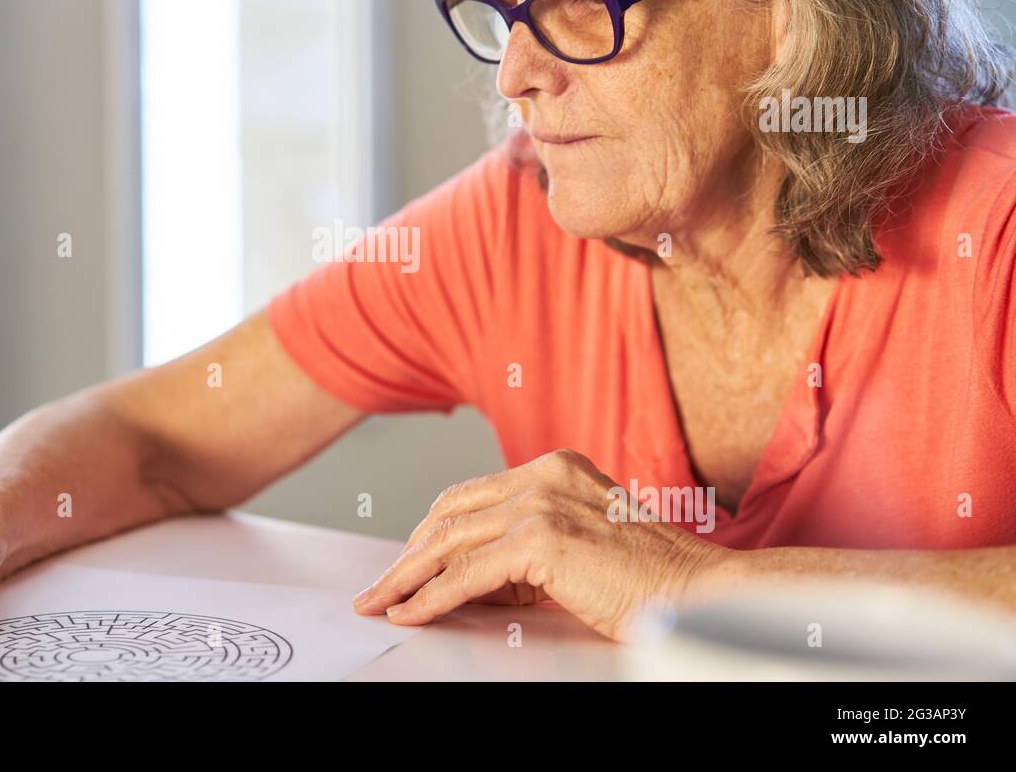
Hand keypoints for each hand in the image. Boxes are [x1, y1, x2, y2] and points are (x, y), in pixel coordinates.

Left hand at [352, 448, 723, 639]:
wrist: (700, 594)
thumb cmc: (650, 580)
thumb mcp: (575, 551)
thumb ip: (524, 553)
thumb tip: (464, 580)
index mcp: (555, 467)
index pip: (471, 496)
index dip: (429, 531)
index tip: (404, 562)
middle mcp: (545, 475)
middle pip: (451, 512)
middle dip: (408, 554)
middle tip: (379, 587)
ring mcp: (543, 501)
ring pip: (450, 541)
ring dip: (407, 577)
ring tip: (380, 602)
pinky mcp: (542, 539)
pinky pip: (467, 573)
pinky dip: (431, 596)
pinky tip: (412, 612)